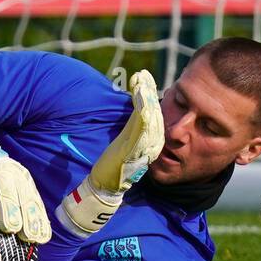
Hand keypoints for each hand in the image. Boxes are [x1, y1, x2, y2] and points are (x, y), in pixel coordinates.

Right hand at [0, 109, 51, 243]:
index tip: (42, 239)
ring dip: (9, 210)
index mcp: (23, 180)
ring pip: (5, 190)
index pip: (34, 202)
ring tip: (10, 228)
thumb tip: (21, 233)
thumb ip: (14, 203)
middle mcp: (13, 174)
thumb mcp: (8, 184)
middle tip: (29, 237)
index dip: (39, 220)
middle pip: (23, 197)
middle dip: (29, 218)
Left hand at [89, 70, 164, 193]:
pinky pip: (142, 132)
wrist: (106, 185)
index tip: (143, 77)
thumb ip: (133, 129)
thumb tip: (136, 112)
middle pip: (154, 113)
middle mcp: (149, 142)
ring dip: (146, 100)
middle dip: (149, 92)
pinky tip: (143, 104)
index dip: (148, 94)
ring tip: (142, 83)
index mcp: (147, 139)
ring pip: (149, 120)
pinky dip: (144, 117)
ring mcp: (143, 147)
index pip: (151, 112)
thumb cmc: (114, 165)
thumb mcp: (125, 142)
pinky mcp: (134, 151)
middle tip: (144, 75)